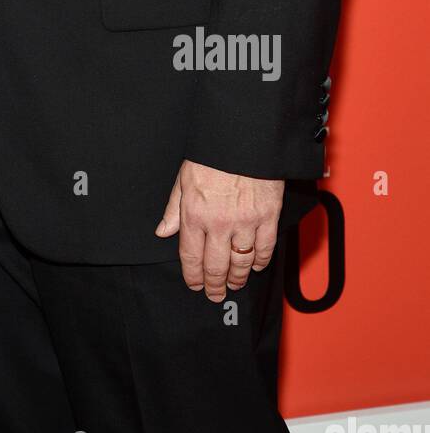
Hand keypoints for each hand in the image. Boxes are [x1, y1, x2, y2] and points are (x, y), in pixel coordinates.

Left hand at [154, 160, 283, 301]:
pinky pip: (265, 249)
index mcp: (195, 214)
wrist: (243, 137)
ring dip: (237, 278)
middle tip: (215, 295)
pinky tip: (255, 266)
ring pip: (241, 263)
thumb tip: (163, 232)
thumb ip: (174, 209)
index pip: (191, 257)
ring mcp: (246, 222)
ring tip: (234, 284)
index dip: (192, 277)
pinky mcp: (268, 217)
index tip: (195, 286)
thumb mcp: (184, 178)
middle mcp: (219, 223)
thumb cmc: (212, 154)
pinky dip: (260, 262)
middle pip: (216, 266)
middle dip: (214, 285)